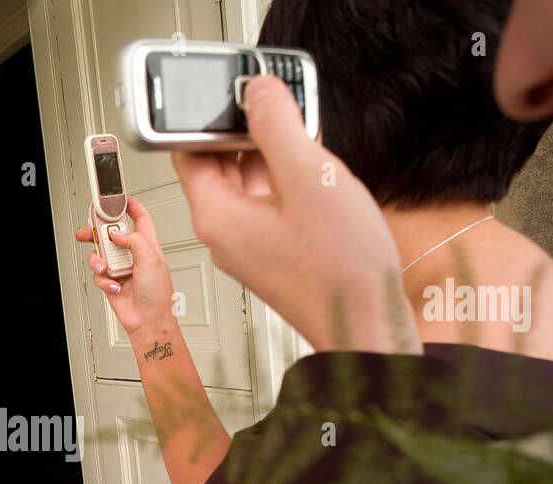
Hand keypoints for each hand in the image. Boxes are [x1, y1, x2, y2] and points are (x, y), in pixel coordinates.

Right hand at [74, 198, 174, 336]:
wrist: (149, 321)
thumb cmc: (158, 295)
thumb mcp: (152, 260)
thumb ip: (134, 241)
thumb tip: (117, 234)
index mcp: (147, 245)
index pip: (139, 218)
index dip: (129, 206)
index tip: (116, 199)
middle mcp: (132, 254)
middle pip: (111, 234)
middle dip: (98, 231)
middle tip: (89, 231)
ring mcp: (120, 268)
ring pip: (100, 254)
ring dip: (98, 261)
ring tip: (105, 269)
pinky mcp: (110, 281)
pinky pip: (98, 274)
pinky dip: (104, 281)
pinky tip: (114, 286)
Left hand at [170, 74, 417, 354]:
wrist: (365, 323)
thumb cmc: (339, 269)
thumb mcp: (309, 177)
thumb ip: (278, 126)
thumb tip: (258, 91)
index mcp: (216, 215)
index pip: (188, 148)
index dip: (209, 114)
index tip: (241, 93)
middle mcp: (224, 231)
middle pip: (219, 163)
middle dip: (248, 130)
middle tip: (283, 107)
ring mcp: (248, 243)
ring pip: (248, 181)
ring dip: (272, 152)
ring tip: (307, 136)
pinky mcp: (272, 250)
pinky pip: (268, 202)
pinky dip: (286, 178)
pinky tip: (317, 168)